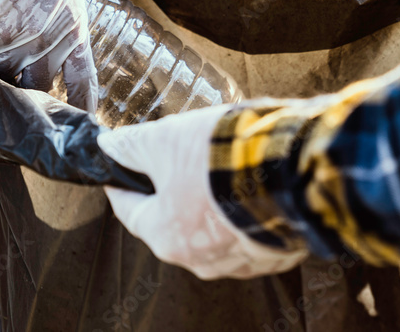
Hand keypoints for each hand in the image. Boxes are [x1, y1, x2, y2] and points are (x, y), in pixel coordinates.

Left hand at [98, 105, 308, 279]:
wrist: (290, 172)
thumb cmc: (221, 162)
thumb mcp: (165, 140)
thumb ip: (132, 145)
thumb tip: (109, 145)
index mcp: (164, 236)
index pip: (129, 211)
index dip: (122, 185)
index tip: (119, 172)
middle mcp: (199, 259)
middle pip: (173, 220)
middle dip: (174, 189)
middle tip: (180, 158)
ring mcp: (240, 259)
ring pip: (214, 227)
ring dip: (213, 201)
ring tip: (222, 166)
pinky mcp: (274, 251)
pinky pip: (250, 229)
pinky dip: (246, 209)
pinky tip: (251, 182)